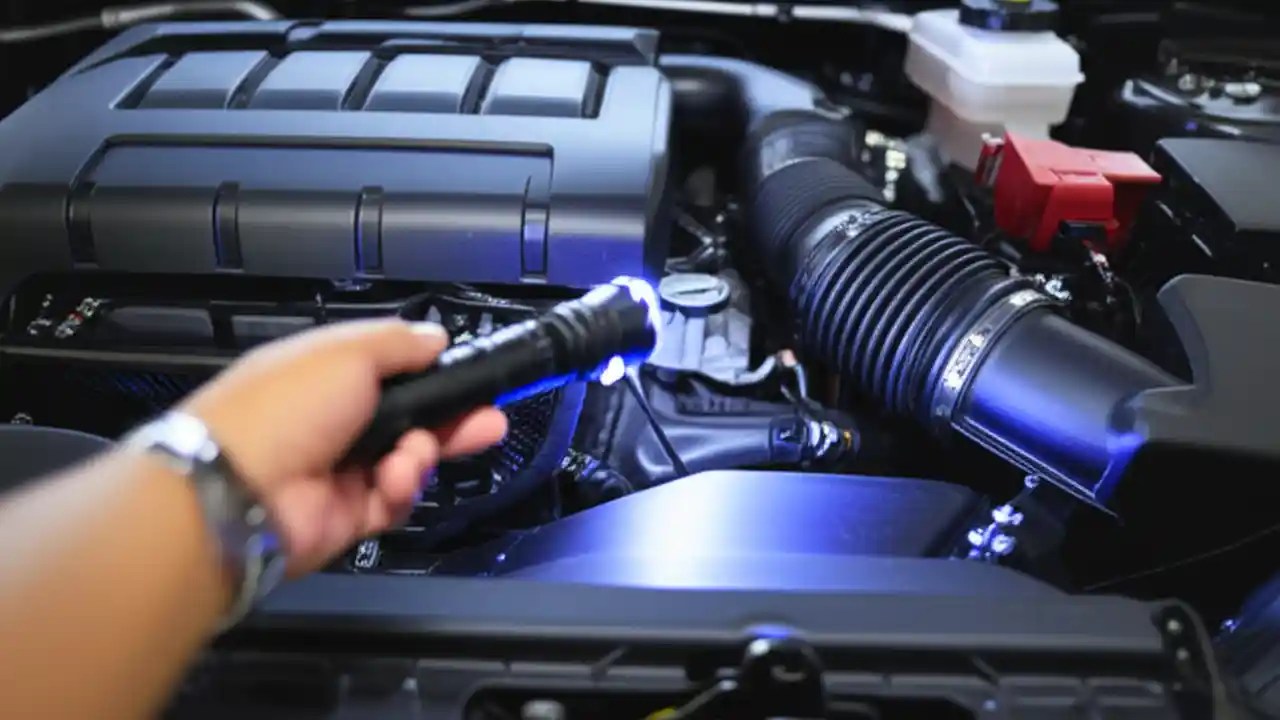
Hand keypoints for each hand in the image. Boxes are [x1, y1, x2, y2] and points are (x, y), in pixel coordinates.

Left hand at [179, 319, 506, 574]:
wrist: (237, 493)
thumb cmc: (287, 407)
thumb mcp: (347, 353)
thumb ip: (399, 343)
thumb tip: (437, 338)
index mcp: (325, 372)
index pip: (390, 367)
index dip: (430, 371)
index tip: (468, 376)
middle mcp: (333, 419)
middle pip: (410, 417)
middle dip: (451, 419)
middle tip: (488, 422)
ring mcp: (340, 469)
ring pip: (409, 461)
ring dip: (421, 455)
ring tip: (414, 454)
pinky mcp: (347, 516)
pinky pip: (394, 501)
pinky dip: (400, 490)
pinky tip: (393, 480)